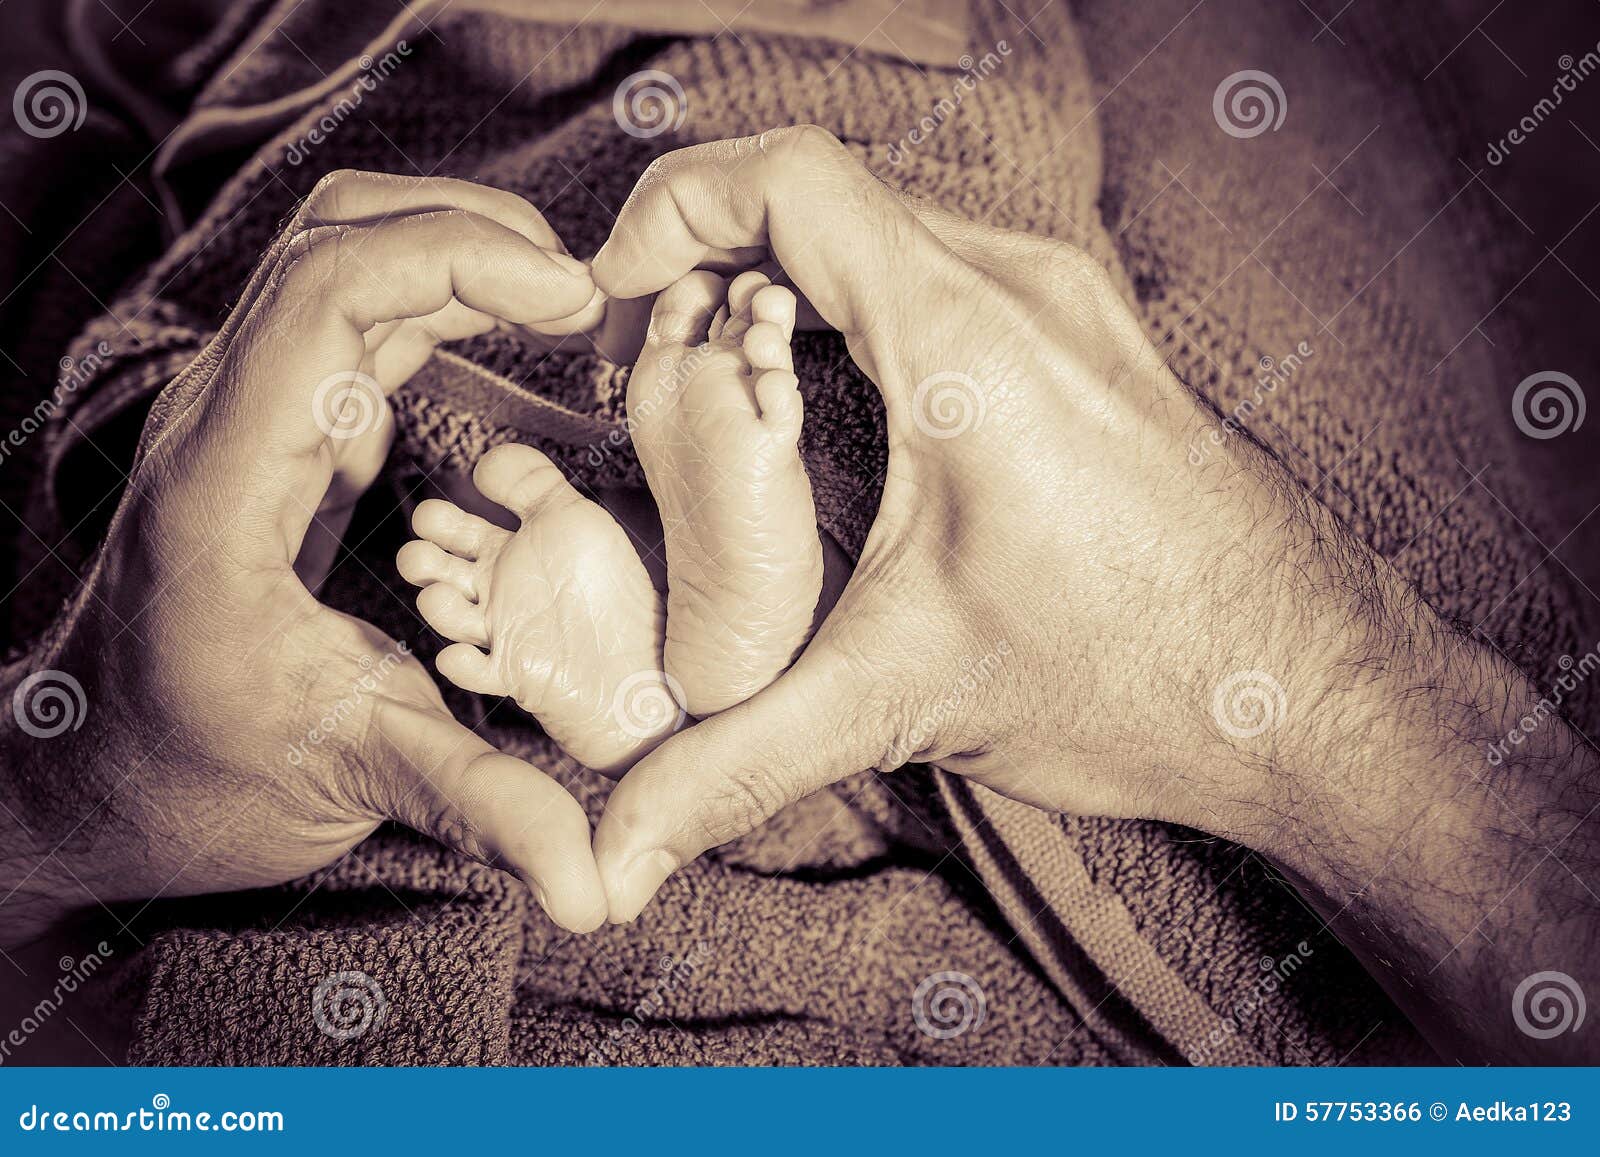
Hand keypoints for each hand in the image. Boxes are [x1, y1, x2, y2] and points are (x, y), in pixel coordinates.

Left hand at [0, 171, 613, 942]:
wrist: (102, 779)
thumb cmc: (198, 774)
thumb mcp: (348, 778)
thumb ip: (477, 806)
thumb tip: (592, 886)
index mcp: (229, 481)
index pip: (327, 292)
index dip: (459, 259)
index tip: (570, 297)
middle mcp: (224, 421)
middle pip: (330, 237)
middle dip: (467, 230)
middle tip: (583, 289)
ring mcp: (245, 417)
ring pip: (337, 257)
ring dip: (452, 248)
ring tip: (561, 297)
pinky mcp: (276, 434)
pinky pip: (353, 318)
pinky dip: (438, 296)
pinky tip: (508, 333)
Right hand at [585, 129, 1431, 911]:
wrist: (1315, 697)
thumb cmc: (1143, 676)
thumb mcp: (908, 702)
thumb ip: (738, 764)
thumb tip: (621, 855)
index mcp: (968, 342)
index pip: (786, 179)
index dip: (669, 211)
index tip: (612, 300)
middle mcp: (1024, 289)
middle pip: (823, 196)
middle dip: (709, 263)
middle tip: (650, 367)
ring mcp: (1069, 305)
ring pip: (885, 229)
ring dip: (787, 283)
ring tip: (727, 386)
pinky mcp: (1091, 341)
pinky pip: (947, 271)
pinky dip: (860, 307)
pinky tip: (834, 405)